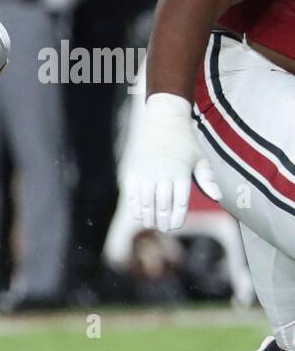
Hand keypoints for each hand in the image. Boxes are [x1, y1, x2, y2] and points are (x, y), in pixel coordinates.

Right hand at [126, 92, 198, 232]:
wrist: (163, 123)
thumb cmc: (185, 143)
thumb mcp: (200, 158)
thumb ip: (208, 179)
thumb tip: (218, 197)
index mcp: (181, 173)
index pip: (179, 203)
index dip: (177, 218)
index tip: (176, 226)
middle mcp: (163, 174)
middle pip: (162, 206)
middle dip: (163, 221)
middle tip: (164, 228)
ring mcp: (146, 173)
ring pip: (146, 203)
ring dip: (148, 216)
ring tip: (151, 223)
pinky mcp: (133, 171)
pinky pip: (132, 195)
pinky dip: (135, 207)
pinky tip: (139, 214)